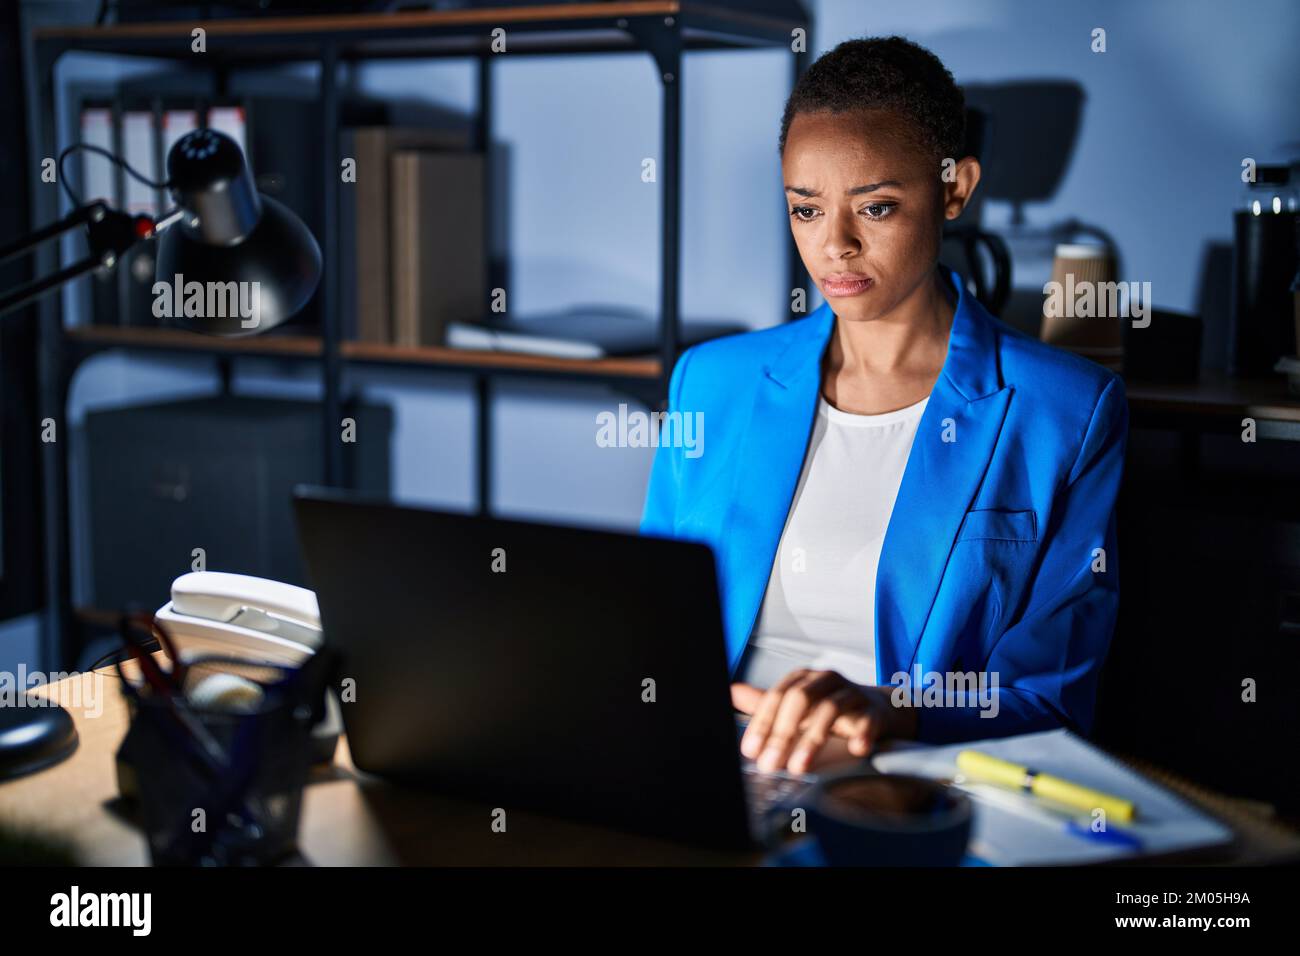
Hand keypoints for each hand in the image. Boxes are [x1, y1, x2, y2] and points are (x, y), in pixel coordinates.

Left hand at [732, 669, 916, 774]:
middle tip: (771, 764)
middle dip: (782, 733)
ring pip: (830, 709)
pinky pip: (869, 719)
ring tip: (800, 767)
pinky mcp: (876, 710)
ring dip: (812, 740)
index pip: (777, 696)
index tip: (751, 751)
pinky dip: (862, 734)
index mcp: (803, 679)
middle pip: (800, 699)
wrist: (879, 710)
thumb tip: (731, 692)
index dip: (762, 723)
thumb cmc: (829, 708)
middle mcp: (826, 680)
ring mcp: (852, 693)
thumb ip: (765, 703)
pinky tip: (854, 750)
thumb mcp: (796, 706)